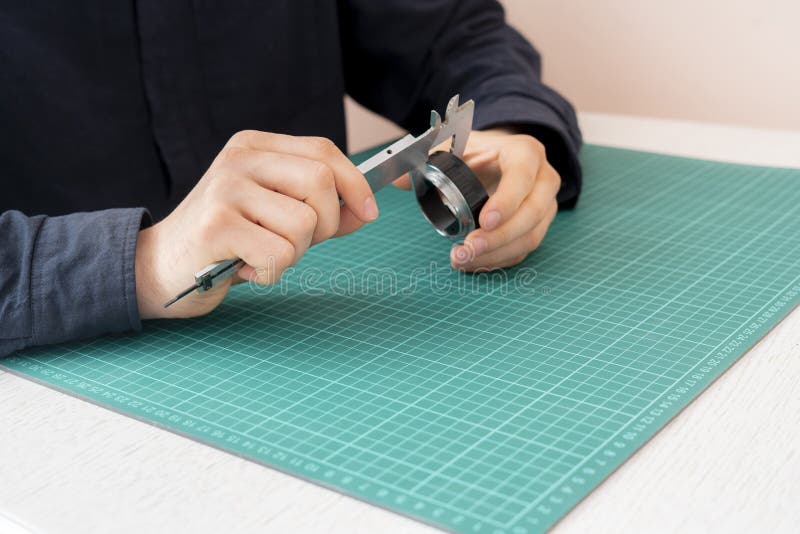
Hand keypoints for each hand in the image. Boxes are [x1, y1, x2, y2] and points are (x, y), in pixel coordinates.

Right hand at [135, 131, 377, 318]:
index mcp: (255, 147)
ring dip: (294, 254)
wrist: (160, 267)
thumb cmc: (227, 242)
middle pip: (320, 182)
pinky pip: (279, 254)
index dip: (355, 183)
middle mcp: (240, 159)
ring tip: (262, 255)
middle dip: (327, 225)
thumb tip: (365, 210)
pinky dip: (271, 273)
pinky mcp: (217, 225)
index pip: (323, 150)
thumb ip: (320, 210)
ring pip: (304, 224)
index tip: (369, 212)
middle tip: (299, 244)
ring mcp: (225, 189)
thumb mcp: (276, 216)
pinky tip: (244, 268)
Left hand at [395, 128, 559, 270]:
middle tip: (467, 249)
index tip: (484, 221)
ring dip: (496, 253)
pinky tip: (472, 263)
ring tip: (463, 260)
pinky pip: (523, 249)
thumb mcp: (453, 146)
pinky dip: (498, 260)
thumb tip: (397, 179)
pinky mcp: (538, 226)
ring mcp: (545, 205)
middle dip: (499, 237)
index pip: (522, 176)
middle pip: (532, 213)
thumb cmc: (476, 152)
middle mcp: (543, 178)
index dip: (507, 200)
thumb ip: (426, 158)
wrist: (498, 157)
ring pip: (531, 236)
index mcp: (524, 152)